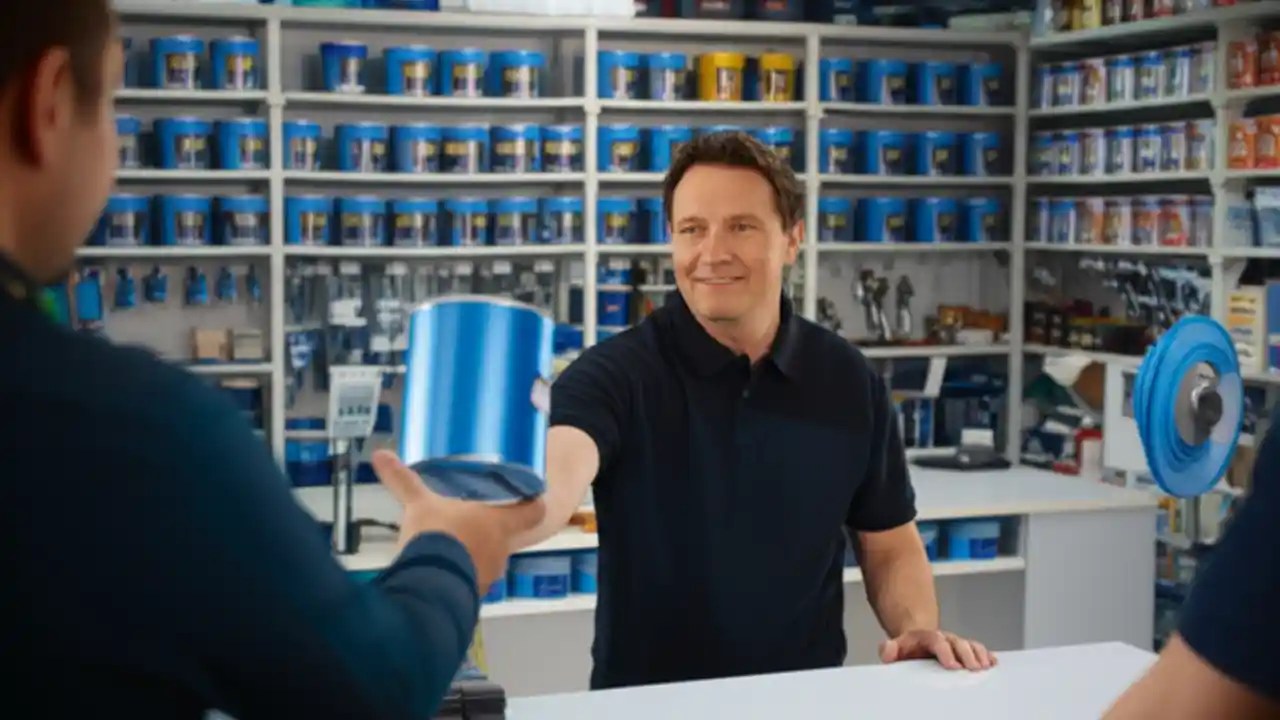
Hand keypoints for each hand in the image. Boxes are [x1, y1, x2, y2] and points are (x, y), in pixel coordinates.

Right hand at [372, 450, 545, 591]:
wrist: (429, 587)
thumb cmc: (437, 536)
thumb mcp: (418, 505)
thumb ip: (402, 480)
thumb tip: (380, 454)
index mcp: (500, 522)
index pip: (534, 511)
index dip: (532, 502)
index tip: (526, 495)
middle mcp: (502, 550)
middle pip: (508, 535)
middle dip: (492, 528)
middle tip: (474, 517)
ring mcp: (489, 576)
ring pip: (489, 560)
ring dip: (475, 553)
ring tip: (453, 543)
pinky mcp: (473, 595)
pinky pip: (471, 581)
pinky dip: (460, 574)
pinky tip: (441, 569)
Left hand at [879, 629, 995, 670]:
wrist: (916, 642)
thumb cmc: (908, 650)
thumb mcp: (895, 648)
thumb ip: (889, 649)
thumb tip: (887, 650)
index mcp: (926, 637)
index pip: (937, 641)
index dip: (946, 652)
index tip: (953, 665)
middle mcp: (944, 638)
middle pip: (957, 643)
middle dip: (967, 655)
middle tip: (974, 668)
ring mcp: (955, 643)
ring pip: (970, 645)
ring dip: (979, 654)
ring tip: (986, 666)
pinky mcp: (964, 650)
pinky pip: (977, 649)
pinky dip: (986, 655)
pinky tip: (992, 662)